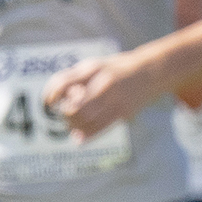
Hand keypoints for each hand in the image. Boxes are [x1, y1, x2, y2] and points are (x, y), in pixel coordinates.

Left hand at [43, 52, 158, 140]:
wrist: (152, 70)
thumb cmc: (117, 68)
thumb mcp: (96, 65)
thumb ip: (75, 78)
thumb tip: (53, 97)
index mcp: (93, 69)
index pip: (63, 82)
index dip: (51, 94)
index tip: (49, 102)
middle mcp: (103, 83)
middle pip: (73, 107)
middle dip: (65, 114)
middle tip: (65, 114)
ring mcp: (115, 98)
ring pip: (85, 120)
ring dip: (74, 126)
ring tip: (74, 124)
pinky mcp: (124, 111)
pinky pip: (99, 128)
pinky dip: (86, 135)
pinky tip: (79, 136)